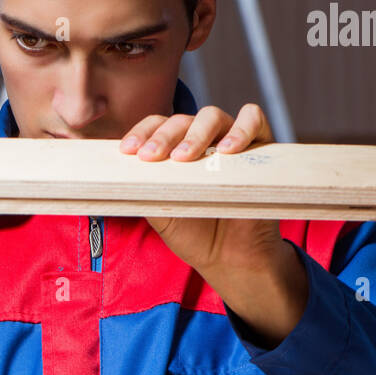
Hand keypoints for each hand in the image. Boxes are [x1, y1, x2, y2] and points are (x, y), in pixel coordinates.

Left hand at [118, 103, 307, 346]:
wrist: (229, 258)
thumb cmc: (193, 233)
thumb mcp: (159, 212)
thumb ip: (142, 189)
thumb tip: (114, 173)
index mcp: (175, 149)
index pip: (156, 126)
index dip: (140, 133)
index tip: (127, 152)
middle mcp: (202, 140)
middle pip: (181, 120)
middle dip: (163, 136)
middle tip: (152, 157)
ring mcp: (231, 142)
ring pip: (213, 116)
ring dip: (195, 133)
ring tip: (184, 158)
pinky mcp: (261, 148)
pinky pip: (255, 119)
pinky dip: (241, 128)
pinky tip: (227, 150)